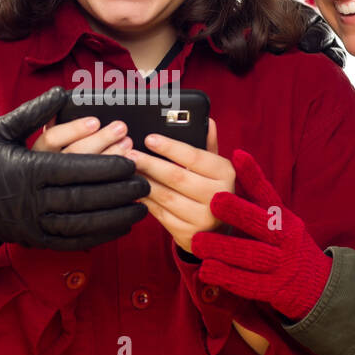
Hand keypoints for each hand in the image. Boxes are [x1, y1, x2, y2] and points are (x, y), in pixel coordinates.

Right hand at [0, 87, 148, 250]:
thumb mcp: (1, 130)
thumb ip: (34, 112)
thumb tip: (63, 93)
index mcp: (28, 168)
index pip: (75, 168)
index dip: (106, 167)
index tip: (131, 162)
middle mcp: (33, 199)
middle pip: (84, 197)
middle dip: (119, 191)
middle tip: (145, 183)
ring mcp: (35, 223)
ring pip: (83, 222)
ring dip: (116, 216)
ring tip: (141, 207)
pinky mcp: (37, 239)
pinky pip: (75, 240)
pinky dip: (101, 235)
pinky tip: (121, 226)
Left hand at [127, 119, 234, 253]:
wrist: (218, 230)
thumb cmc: (212, 189)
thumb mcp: (215, 167)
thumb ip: (208, 144)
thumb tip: (206, 121)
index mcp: (226, 174)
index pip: (195, 156)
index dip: (170, 147)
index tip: (149, 139)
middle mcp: (218, 197)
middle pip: (177, 177)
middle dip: (150, 164)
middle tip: (129, 154)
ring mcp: (203, 218)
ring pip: (166, 196)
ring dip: (144, 182)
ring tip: (128, 170)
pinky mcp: (188, 234)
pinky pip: (160, 214)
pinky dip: (145, 200)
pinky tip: (134, 190)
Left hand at [191, 149, 331, 319]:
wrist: (316, 285)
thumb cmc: (285, 244)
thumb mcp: (280, 220)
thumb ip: (257, 197)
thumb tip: (235, 156)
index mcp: (284, 218)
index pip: (268, 193)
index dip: (253, 175)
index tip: (237, 156)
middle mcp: (285, 239)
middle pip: (262, 224)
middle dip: (238, 212)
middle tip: (213, 201)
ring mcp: (280, 265)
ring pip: (251, 255)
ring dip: (223, 247)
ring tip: (197, 241)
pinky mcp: (272, 288)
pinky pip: (247, 283)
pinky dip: (226, 276)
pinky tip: (207, 269)